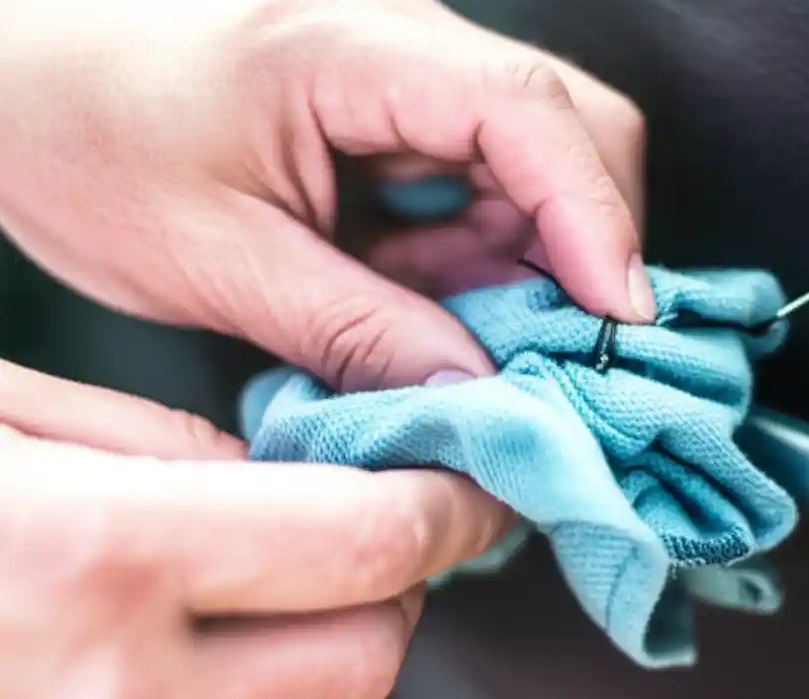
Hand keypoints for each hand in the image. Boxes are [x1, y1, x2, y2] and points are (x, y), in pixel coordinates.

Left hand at [0, 0, 652, 391]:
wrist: (10, 62)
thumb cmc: (77, 135)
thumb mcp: (212, 260)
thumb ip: (354, 331)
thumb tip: (472, 395)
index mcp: (348, 43)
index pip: (528, 110)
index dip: (594, 220)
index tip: (619, 323)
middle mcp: (400, 31)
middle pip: (565, 124)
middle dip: (573, 248)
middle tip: (541, 354)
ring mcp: (403, 56)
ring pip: (533, 157)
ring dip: (517, 259)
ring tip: (440, 326)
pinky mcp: (394, 92)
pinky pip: (479, 171)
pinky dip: (469, 247)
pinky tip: (412, 290)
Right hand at [0, 360, 512, 698]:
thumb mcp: (11, 417)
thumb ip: (175, 448)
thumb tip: (303, 471)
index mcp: (103, 554)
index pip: (366, 542)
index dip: (453, 508)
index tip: (480, 478)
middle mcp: (118, 689)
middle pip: (369, 652)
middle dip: (402, 579)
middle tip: (381, 516)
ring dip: (341, 641)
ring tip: (291, 575)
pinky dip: (276, 684)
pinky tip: (230, 634)